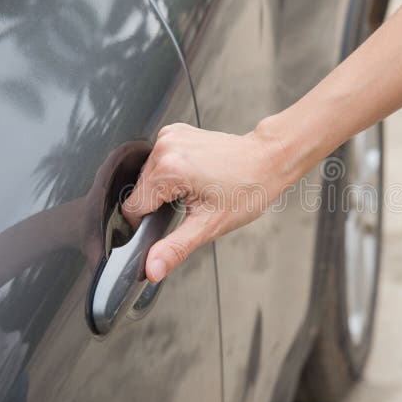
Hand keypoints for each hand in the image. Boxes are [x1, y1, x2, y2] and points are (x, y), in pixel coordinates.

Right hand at [123, 123, 290, 282]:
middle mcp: (165, 147)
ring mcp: (169, 136)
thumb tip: (151, 269)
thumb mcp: (209, 225)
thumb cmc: (247, 189)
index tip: (171, 224)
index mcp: (169, 169)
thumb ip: (175, 248)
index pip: (133, 208)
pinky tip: (194, 176)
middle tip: (192, 205)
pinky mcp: (174, 132)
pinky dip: (171, 173)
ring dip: (165, 189)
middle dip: (159, 206)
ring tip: (196, 189)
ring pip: (147, 177)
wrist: (268, 160)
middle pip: (139, 192)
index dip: (146, 225)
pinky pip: (159, 162)